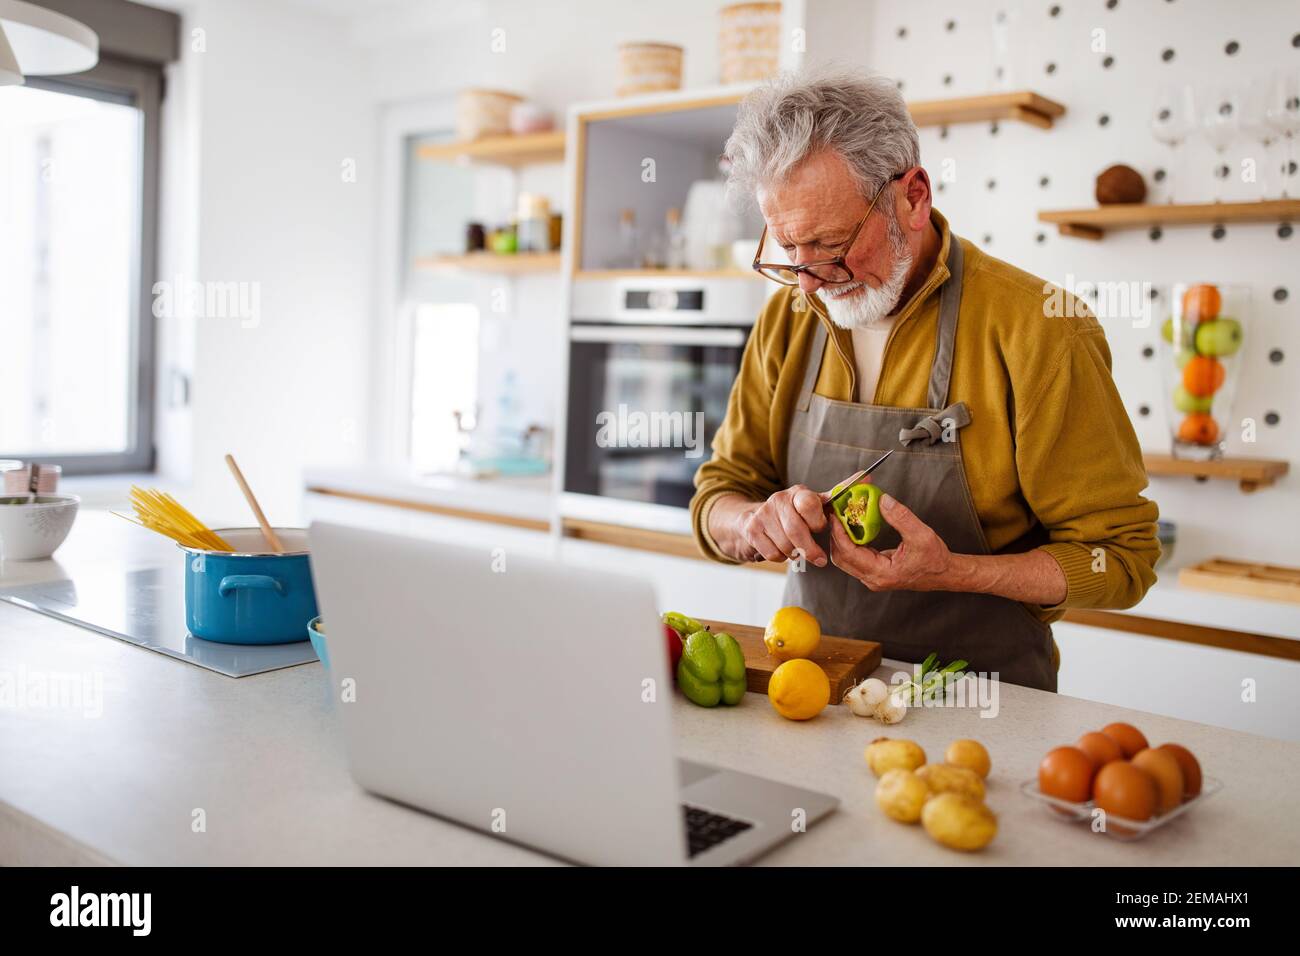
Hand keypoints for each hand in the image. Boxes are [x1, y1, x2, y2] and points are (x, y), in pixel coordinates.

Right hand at [733, 484, 828, 565]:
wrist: (754, 518)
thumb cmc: (794, 515)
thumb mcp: (815, 505)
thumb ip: (836, 498)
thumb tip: (863, 479)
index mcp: (798, 493)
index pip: (809, 504)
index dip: (817, 522)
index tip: (821, 529)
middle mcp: (779, 499)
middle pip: (796, 530)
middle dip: (810, 550)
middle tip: (820, 559)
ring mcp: (763, 514)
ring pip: (785, 545)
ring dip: (795, 554)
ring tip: (797, 550)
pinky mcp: (751, 529)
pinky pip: (773, 554)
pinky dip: (781, 558)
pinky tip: (782, 550)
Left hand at [828, 493, 955, 590]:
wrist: (945, 574)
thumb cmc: (935, 559)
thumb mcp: (921, 535)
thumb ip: (900, 517)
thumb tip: (882, 500)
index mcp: (882, 573)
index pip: (848, 553)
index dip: (838, 533)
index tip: (835, 515)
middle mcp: (873, 579)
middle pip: (841, 557)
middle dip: (835, 534)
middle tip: (835, 513)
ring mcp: (872, 577)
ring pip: (845, 558)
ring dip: (841, 538)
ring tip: (843, 517)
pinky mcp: (874, 572)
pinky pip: (854, 557)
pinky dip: (850, 542)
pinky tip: (853, 526)